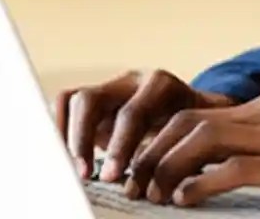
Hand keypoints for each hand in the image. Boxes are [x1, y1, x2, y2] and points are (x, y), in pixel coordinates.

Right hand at [54, 69, 236, 182]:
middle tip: (85, 175)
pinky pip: (66, 103)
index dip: (119, 146)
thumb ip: (187, 148)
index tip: (112, 174)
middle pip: (92, 99)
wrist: (196, 108)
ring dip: (68, 136)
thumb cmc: (197, 125)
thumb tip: (180, 177)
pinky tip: (65, 155)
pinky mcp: (95, 99)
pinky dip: (60, 127)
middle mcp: (131, 81)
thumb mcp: (200, 132)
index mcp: (160, 86)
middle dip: (83, 140)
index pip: (131, 113)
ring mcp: (110, 87)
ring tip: (72, 167)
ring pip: (75, 100)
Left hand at [126, 90, 259, 208]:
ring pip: (203, 140)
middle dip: (154, 151)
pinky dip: (201, 185)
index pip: (198, 113)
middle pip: (190, 122)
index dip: (163, 138)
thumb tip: (232, 164)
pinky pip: (234, 170)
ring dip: (168, 167)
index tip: (143, 162)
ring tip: (150, 194)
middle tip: (132, 181)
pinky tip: (186, 202)